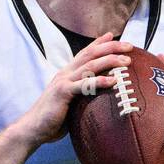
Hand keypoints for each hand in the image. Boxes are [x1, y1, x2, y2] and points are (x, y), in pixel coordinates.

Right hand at [17, 35, 133, 149]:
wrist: (33, 128)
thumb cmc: (53, 119)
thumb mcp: (69, 103)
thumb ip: (81, 96)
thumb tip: (96, 100)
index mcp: (67, 73)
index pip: (85, 52)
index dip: (99, 42)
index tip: (113, 35)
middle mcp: (65, 73)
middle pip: (91, 54)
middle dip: (111, 47)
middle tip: (130, 46)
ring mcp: (64, 81)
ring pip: (90, 65)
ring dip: (109, 60)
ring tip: (126, 61)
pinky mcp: (63, 93)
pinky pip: (84, 85)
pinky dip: (99, 81)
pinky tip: (113, 81)